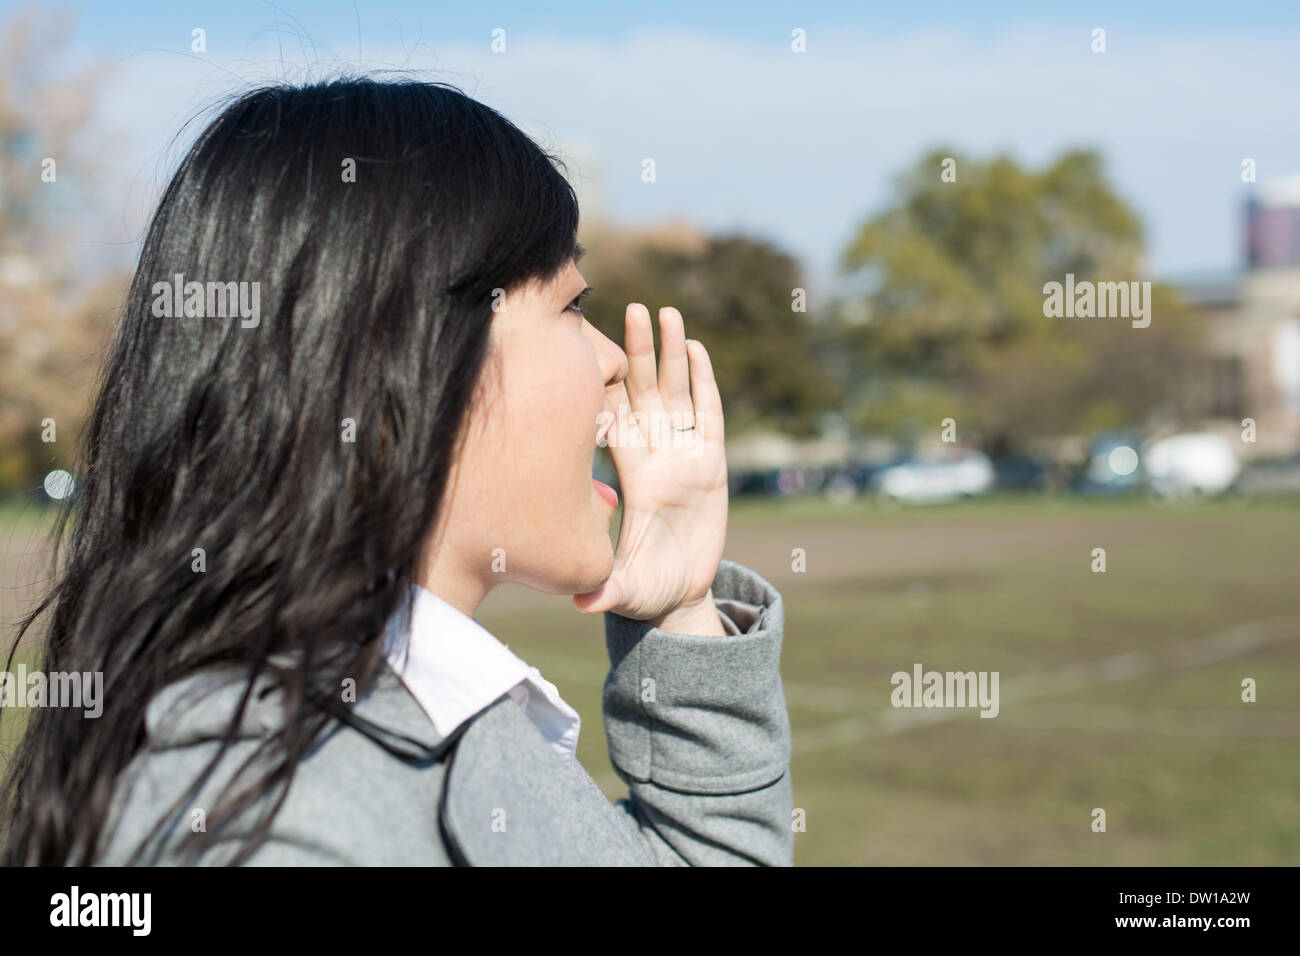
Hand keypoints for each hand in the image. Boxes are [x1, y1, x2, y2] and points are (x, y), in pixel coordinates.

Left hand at [573, 304, 727, 630]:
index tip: (588, 346)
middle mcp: (652, 453)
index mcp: (627, 472)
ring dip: (671, 354)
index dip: (602, 383)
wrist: (675, 594)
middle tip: (630, 307)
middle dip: (635, 350)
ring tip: (667, 312)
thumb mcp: (623, 587)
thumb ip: (607, 589)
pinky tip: (697, 349)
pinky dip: (703, 382)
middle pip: (641, 390)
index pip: (611, 416)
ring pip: (675, 392)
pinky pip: (708, 414)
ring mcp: (683, 454)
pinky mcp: (713, 463)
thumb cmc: (641, 587)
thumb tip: (584, 605)